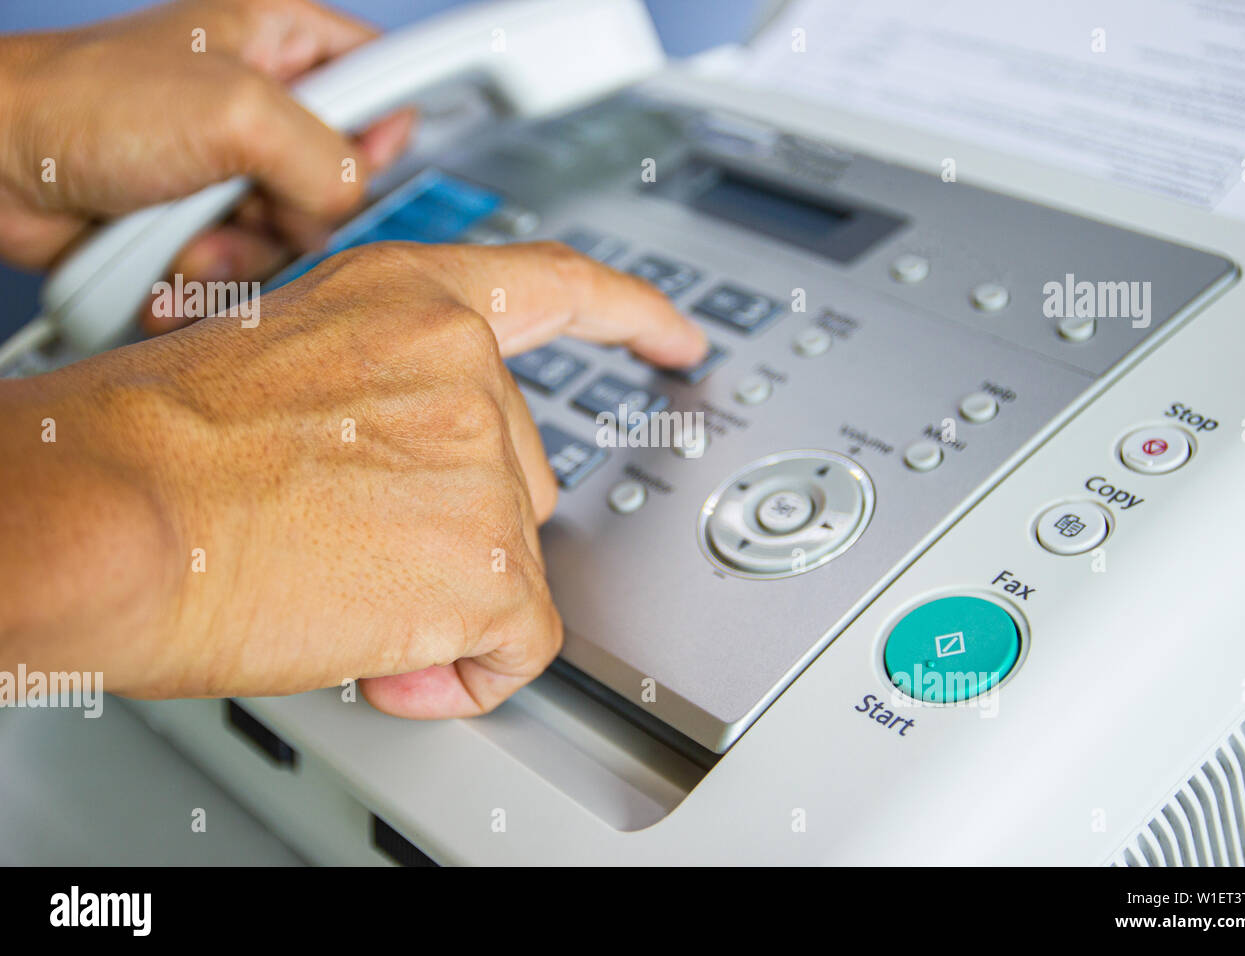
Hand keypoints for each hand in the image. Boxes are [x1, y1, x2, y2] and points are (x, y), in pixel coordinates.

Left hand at [0, 0, 411, 332]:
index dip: (387, 127)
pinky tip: (169, 261)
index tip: (365, 163)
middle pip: (342, 180)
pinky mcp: (202, 224)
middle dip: (294, 211)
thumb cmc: (84, 104)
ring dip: (242, 253)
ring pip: (294, 238)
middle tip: (247, 197)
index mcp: (279, 40)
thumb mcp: (235, 112)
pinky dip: (208, 281)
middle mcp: (261, 107)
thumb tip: (352, 202)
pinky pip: (245, 270)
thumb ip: (327, 157)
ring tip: (187, 233)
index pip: (384, 77)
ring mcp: (232, 170)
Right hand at [0, 242, 707, 716]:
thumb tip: (399, 490)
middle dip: (456, 529)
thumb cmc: (142, 448)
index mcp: (406, 300)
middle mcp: (461, 368)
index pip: (553, 290)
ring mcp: (481, 461)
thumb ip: (371, 399)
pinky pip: (518, 644)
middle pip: (518, 477)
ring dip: (440, 599)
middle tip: (350, 547)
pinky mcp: (487, 560)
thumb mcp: (274, 365)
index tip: (673, 338)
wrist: (101, 513)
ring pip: (509, 564)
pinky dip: (464, 669)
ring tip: (332, 590)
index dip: (628, 316)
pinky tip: (389, 655)